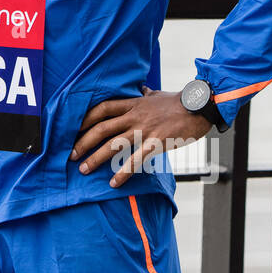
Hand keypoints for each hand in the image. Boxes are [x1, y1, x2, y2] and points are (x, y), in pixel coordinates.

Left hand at [70, 86, 213, 187]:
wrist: (201, 106)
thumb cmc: (179, 102)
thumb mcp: (157, 95)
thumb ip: (145, 94)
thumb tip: (140, 89)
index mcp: (133, 103)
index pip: (102, 108)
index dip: (85, 118)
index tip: (72, 129)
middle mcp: (135, 116)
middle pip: (102, 128)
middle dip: (83, 142)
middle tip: (70, 155)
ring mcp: (145, 129)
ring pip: (114, 144)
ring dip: (96, 158)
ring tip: (83, 170)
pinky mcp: (157, 142)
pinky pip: (136, 160)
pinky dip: (123, 172)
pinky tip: (113, 183)